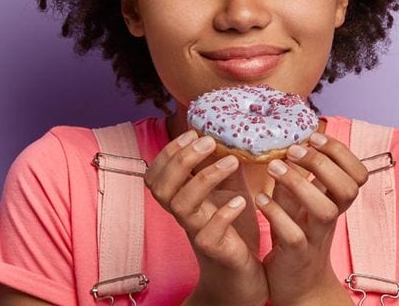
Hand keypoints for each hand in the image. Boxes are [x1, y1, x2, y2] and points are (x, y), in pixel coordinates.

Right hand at [144, 131, 267, 305]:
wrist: (242, 272)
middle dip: (182, 159)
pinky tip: (240, 200)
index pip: (156, 174)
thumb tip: (229, 128)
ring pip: (182, 205)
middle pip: (162, 187)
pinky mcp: (214, 249)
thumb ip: (224, 161)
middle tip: (209, 141)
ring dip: (205, 178)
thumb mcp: (228, 187)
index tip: (192, 132)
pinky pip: (209, 232)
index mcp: (182, 198)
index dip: (168, 152)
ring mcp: (196, 232)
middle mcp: (183, 214)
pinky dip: (223, 213)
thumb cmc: (233, 225)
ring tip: (232, 161)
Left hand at [255, 132, 368, 304]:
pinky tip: (260, 200)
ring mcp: (316, 238)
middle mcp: (331, 218)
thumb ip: (296, 177)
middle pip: (347, 188)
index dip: (341, 152)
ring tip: (273, 168)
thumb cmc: (297, 236)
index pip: (357, 173)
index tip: (314, 137)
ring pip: (324, 210)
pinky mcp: (297, 256)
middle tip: (293, 150)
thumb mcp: (299, 204)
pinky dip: (277, 214)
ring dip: (299, 185)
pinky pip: (293, 234)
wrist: (298, 285)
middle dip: (322, 163)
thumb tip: (286, 143)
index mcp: (335, 202)